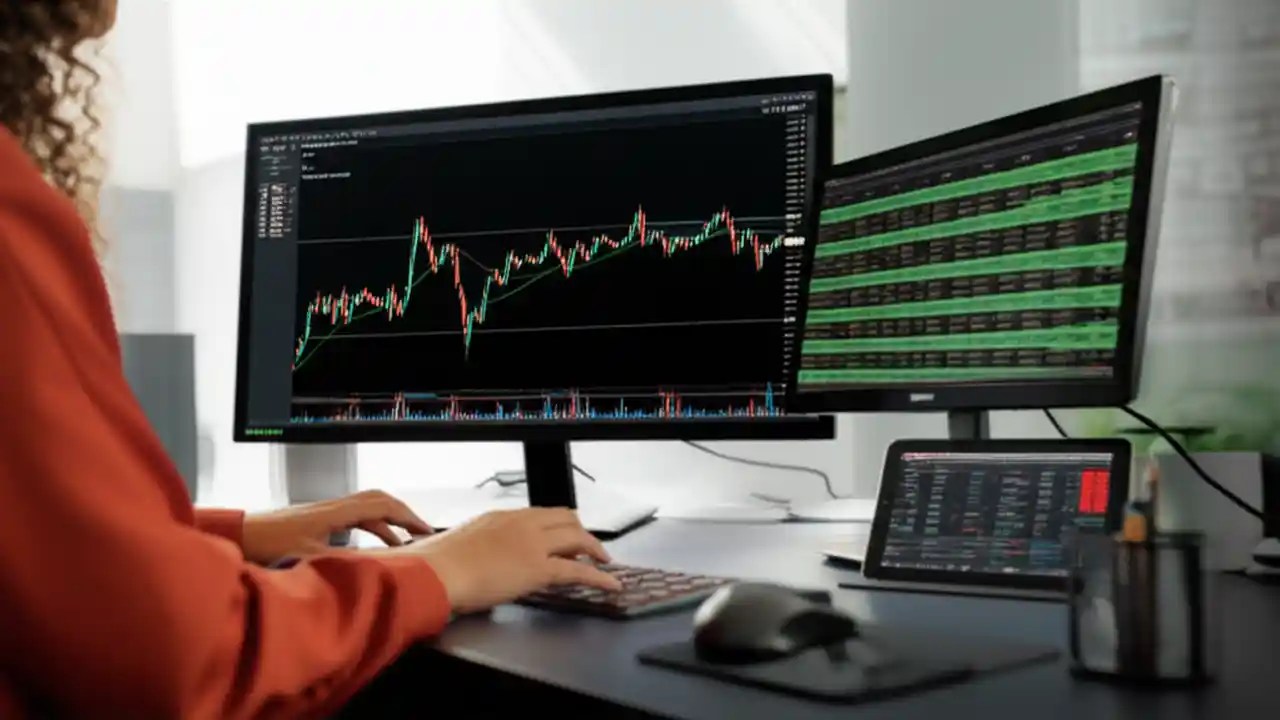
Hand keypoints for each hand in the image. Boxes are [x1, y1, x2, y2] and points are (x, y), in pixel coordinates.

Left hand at [242, 490, 431, 564]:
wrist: (242, 533)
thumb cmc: (269, 543)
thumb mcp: (306, 557)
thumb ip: (337, 564)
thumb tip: (367, 573)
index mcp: (337, 512)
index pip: (382, 507)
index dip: (406, 518)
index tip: (425, 530)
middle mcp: (335, 506)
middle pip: (380, 501)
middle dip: (404, 515)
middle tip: (423, 532)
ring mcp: (328, 511)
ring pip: (368, 508)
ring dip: (389, 522)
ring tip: (405, 543)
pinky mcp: (320, 519)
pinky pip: (356, 517)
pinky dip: (372, 527)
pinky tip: (375, 544)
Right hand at [393, 508, 621, 612]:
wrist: (436, 572)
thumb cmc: (437, 564)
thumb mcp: (461, 545)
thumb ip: (477, 547)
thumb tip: (476, 559)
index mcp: (500, 517)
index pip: (540, 515)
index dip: (558, 525)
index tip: (565, 534)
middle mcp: (521, 524)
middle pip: (565, 519)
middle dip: (581, 532)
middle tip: (590, 547)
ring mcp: (532, 544)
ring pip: (577, 538)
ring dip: (595, 549)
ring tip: (604, 562)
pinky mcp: (539, 569)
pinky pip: (578, 571)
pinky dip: (599, 578)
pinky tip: (611, 585)